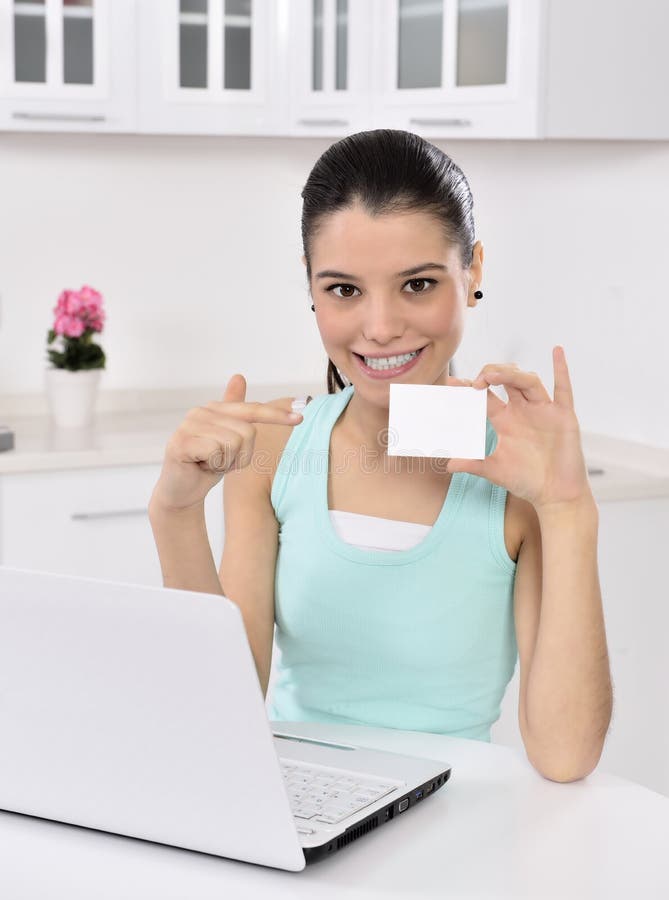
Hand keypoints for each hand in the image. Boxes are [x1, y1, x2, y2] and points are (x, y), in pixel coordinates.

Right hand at [149, 374, 302, 512]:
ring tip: (210, 464)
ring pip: (234, 443)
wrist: (181, 491)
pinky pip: (217, 452)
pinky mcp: (180, 443)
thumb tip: (239, 375)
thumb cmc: (206, 463)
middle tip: (220, 461)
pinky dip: (214, 466)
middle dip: (241, 456)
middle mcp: (201, 412)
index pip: (252, 410)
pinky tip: (201, 467)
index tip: (301, 418)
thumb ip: (235, 411)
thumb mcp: (228, 439)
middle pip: (248, 432)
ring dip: (227, 463)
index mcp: (215, 409)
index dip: (276, 415)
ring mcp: (188, 426)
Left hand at [446, 346, 591, 509]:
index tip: (452, 382)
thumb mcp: (494, 471)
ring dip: (511, 374)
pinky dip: (561, 370)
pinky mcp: (563, 416)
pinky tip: (556, 351)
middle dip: (491, 374)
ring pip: (527, 381)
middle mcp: (523, 410)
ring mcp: (544, 410)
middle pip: (506, 380)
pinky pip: (563, 389)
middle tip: (476, 381)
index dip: (469, 388)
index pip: (485, 396)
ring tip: (493, 375)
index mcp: (505, 420)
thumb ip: (472, 464)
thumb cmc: (527, 481)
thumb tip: (448, 464)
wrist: (555, 495)